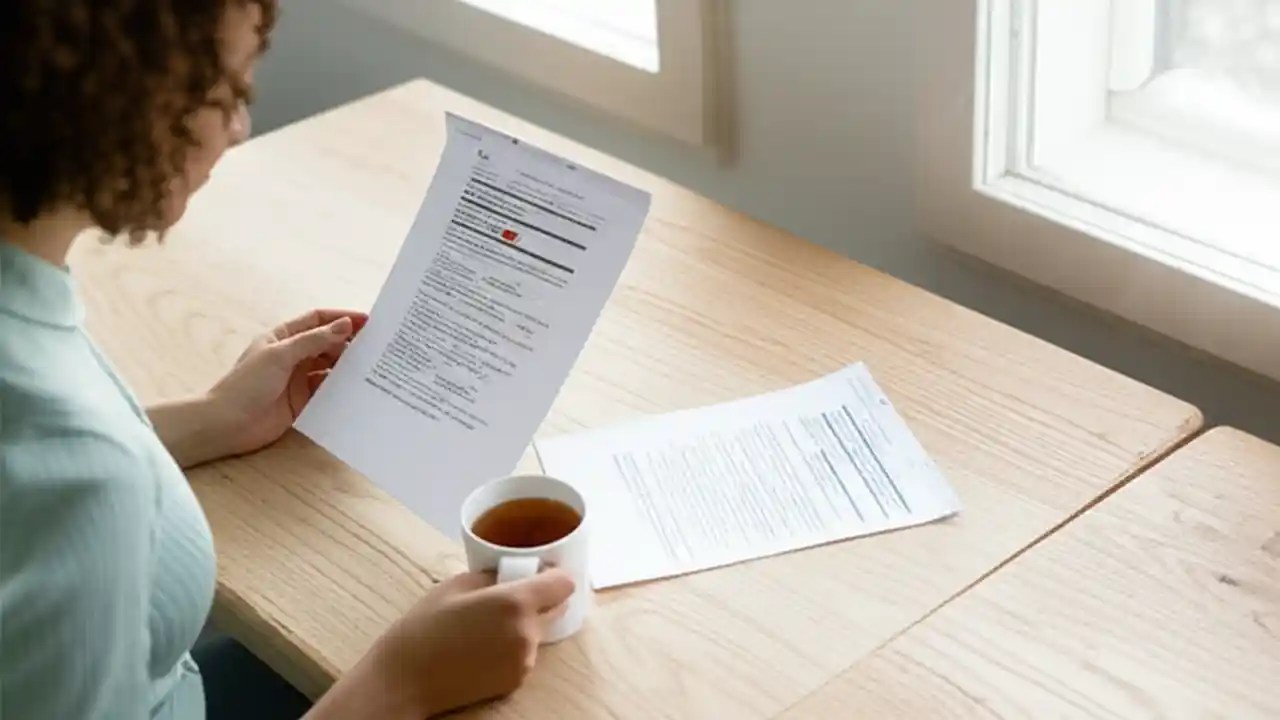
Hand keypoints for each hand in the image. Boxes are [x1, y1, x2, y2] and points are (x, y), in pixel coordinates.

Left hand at [207, 308, 366, 456]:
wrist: (227, 425)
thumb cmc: (247, 384)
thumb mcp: (280, 356)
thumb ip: (314, 341)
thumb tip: (345, 325)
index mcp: (282, 338)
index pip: (316, 321)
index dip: (340, 318)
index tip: (367, 321)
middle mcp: (292, 356)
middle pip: (326, 343)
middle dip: (348, 342)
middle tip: (376, 346)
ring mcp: (297, 379)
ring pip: (329, 367)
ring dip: (347, 365)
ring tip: (373, 366)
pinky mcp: (302, 401)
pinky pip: (327, 391)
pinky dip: (341, 388)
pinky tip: (358, 388)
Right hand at [367, 570, 574, 717]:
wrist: (406, 678)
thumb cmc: (425, 626)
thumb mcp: (457, 585)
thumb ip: (494, 576)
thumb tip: (514, 572)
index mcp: (515, 603)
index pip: (564, 584)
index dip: (554, 576)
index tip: (538, 574)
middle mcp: (527, 633)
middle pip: (556, 609)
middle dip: (541, 600)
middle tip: (510, 597)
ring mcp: (524, 661)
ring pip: (539, 632)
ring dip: (525, 625)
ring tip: (488, 626)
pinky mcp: (516, 681)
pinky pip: (526, 654)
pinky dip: (514, 647)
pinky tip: (484, 647)